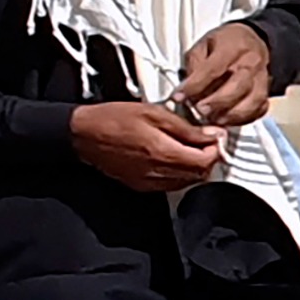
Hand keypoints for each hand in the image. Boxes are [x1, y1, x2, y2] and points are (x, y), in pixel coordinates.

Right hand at [71, 100, 227, 190]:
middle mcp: (158, 173)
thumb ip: (187, 128)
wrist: (84, 134)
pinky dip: (180, 173)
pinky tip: (174, 157)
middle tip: (205, 141)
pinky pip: (171, 184)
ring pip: (187, 181)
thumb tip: (212, 135)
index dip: (215, 150)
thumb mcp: (155, 113)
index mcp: (164, 153)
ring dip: (195, 166)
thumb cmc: (114, 119)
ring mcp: (149, 182)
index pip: (206, 162)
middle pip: (199, 174)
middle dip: (208, 158)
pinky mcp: (141, 186)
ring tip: (189, 147)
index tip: (215, 138)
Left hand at [173, 23, 272, 129]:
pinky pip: (260, 108)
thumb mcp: (203, 45)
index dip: (194, 85)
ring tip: (214, 120)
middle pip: (238, 86)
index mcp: (232, 48)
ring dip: (232, 114)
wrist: (252, 39)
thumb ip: (195, 65)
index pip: (213, 69)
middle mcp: (251, 63)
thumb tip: (187, 89)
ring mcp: (262, 78)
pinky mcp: (266, 91)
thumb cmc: (224, 43)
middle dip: (217, 102)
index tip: (178, 97)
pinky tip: (229, 120)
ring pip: (253, 100)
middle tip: (200, 111)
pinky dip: (245, 118)